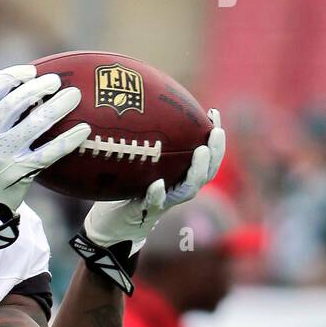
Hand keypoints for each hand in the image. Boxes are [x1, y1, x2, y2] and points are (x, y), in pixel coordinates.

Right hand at [0, 65, 89, 218]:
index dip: (14, 75)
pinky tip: (83, 131)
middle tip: (56, 81)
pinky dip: (67, 140)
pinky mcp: (19, 171)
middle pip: (15, 102)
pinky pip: (48, 152)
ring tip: (74, 96)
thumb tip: (23, 92)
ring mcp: (3, 154)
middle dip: (38, 87)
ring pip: (35, 123)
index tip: (32, 72)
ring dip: (57, 107)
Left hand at [84, 109, 225, 254]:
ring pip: (188, 189)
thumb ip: (145, 142)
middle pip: (206, 172)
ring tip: (199, 151)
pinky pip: (156, 203)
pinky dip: (158, 194)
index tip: (213, 113)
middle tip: (214, 131)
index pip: (206, 156)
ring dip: (196, 170)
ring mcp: (164, 202)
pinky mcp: (146, 212)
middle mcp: (177, 189)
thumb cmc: (125, 189)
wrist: (110, 225)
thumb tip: (141, 101)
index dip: (214, 137)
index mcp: (180, 176)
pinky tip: (158, 184)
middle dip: (215, 151)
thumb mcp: (137, 162)